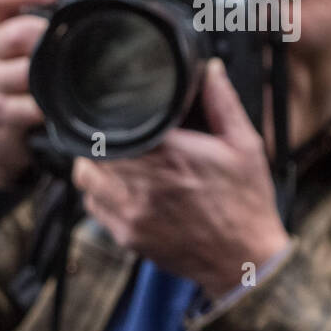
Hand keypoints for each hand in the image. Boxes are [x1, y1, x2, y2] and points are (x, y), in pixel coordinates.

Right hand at [0, 0, 58, 188]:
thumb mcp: (23, 43)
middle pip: (15, 34)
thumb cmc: (19, 75)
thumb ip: (43, 16)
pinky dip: (44, 106)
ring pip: (23, 72)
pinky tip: (52, 106)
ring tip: (60, 75)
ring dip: (46, 74)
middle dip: (45, 37)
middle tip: (65, 43)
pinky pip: (28, 106)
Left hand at [71, 59, 289, 296]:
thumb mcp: (244, 145)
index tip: (116, 112)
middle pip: (91, 151)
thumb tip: (207, 69)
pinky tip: (120, 190)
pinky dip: (99, 195)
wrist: (244, 260)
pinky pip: (93, 208)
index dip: (109, 116)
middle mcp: (142, 184)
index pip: (113, 127)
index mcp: (168, 154)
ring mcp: (129, 212)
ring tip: (115, 162)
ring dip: (95, 167)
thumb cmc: (245, 203)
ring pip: (85, 179)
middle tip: (116, 136)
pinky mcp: (125, 235)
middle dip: (100, 140)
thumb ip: (221, 102)